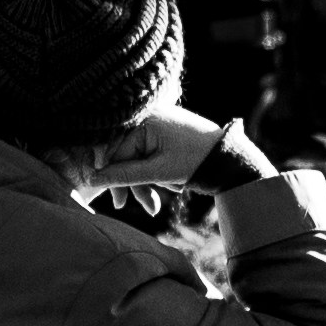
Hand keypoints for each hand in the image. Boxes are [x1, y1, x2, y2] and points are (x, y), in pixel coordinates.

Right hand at [91, 103, 225, 206]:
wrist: (233, 157)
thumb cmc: (196, 160)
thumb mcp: (158, 171)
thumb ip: (125, 175)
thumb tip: (92, 179)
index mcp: (144, 119)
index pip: (117, 153)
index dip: (115, 181)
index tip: (120, 204)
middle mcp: (150, 116)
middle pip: (128, 156)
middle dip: (138, 185)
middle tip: (150, 209)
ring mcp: (159, 122)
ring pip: (141, 157)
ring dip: (150, 181)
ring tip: (168, 200)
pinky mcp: (168, 131)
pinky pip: (153, 153)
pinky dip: (159, 171)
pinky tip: (176, 185)